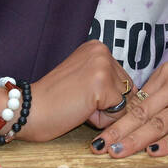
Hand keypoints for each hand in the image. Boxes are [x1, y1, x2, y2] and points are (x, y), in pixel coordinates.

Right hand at [16, 40, 134, 142]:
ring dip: (104, 112)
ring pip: (124, 101)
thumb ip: (107, 80)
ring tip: (78, 105)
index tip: (79, 93)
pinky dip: (101, 119)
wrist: (28, 111)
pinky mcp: (102, 84)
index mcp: (97, 47)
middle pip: (127, 89)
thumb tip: (138, 96)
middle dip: (107, 104)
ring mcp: (102, 66)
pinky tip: (81, 111)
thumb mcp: (84, 79)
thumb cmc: (54, 101)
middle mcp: (101, 50)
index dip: (105, 96)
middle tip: (77, 101)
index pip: (123, 79)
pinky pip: (118, 112)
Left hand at [90, 53, 167, 157]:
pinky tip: (153, 151)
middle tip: (100, 146)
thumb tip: (133, 110)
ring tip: (118, 152)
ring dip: (137, 139)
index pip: (137, 99)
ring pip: (160, 122)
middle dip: (119, 131)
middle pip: (143, 111)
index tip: (99, 133)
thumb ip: (159, 90)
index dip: (116, 118)